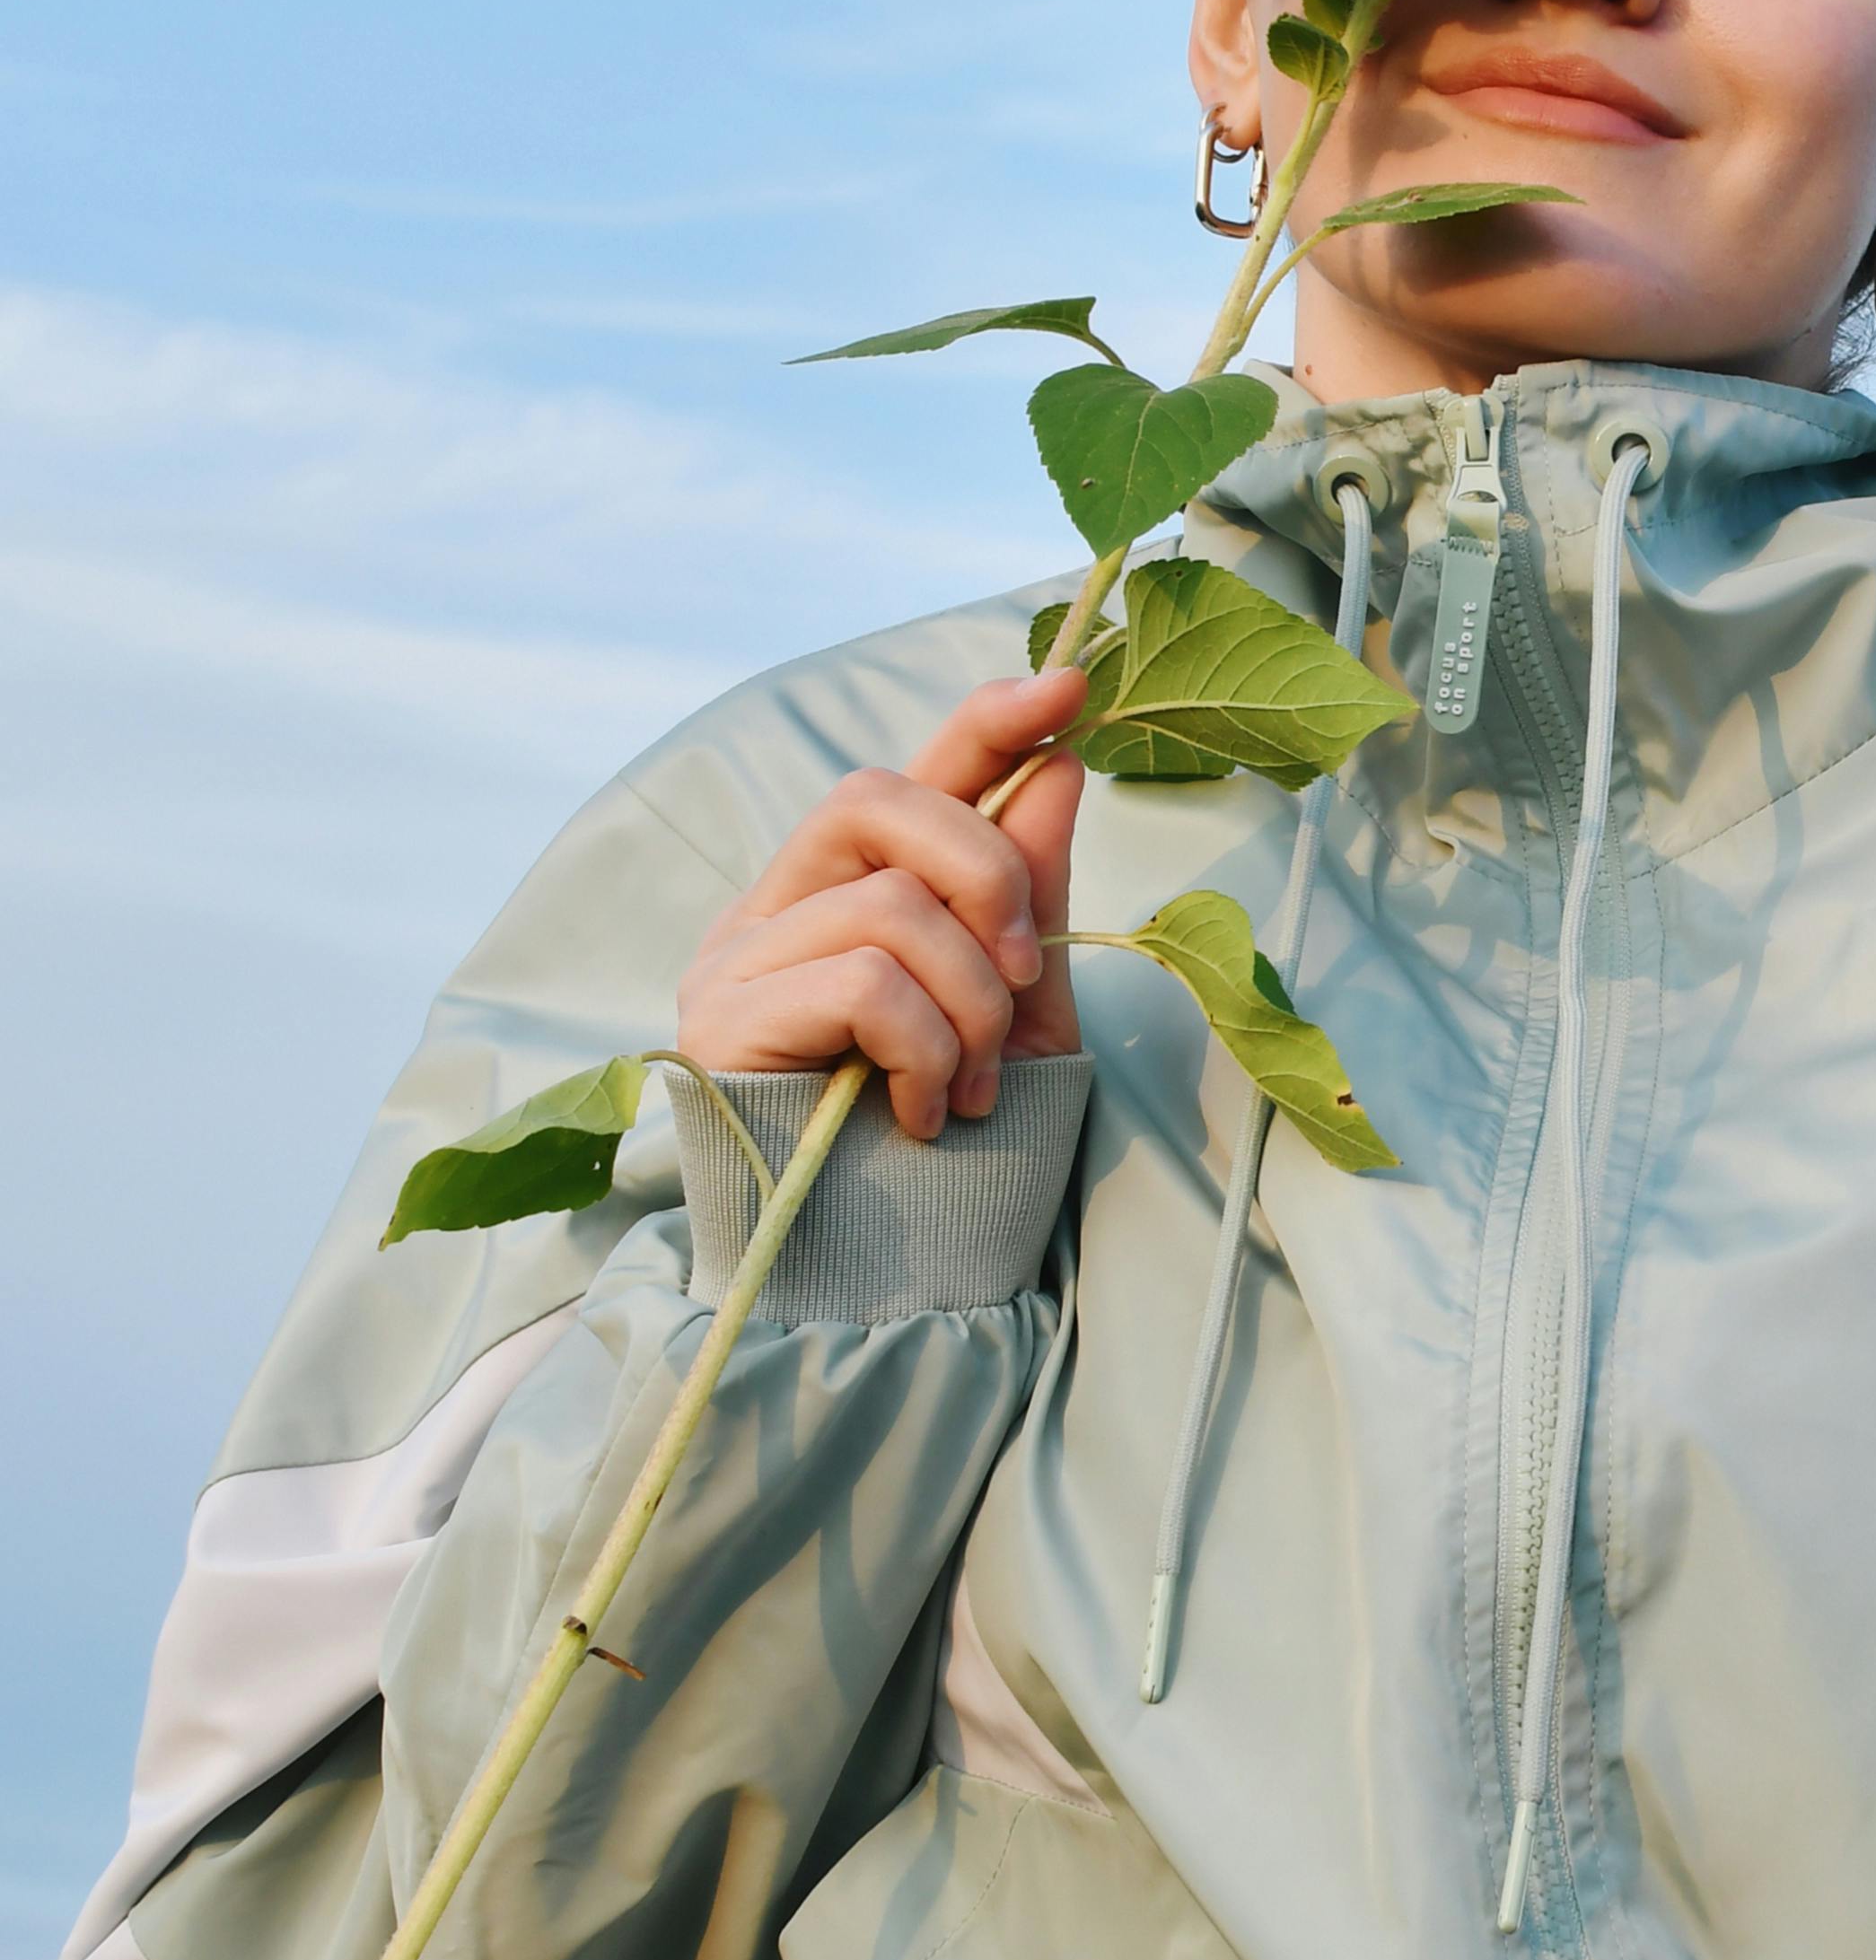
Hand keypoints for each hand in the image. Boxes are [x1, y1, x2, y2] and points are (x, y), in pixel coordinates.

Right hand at [676, 672, 1087, 1143]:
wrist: (877, 1277)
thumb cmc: (944, 1148)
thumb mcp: (1017, 1013)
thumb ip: (1029, 896)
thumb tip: (1061, 767)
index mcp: (843, 894)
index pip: (912, 774)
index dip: (988, 722)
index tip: (1071, 682)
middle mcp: (774, 909)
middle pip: (881, 801)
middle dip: (989, 876)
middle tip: (1026, 978)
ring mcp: (734, 962)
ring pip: (887, 902)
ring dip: (968, 1001)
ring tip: (973, 1088)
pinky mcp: (719, 1025)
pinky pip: (861, 981)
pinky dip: (924, 1048)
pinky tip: (926, 1115)